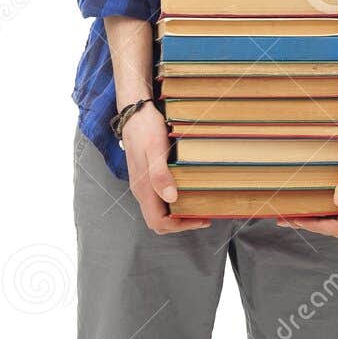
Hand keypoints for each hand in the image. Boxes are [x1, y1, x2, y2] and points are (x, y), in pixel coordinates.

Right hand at [122, 103, 210, 232]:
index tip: (201, 218)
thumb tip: (171, 198)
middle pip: (158, 222)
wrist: (134, 113)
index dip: (180, 226)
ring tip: (197, 206)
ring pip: (157, 212)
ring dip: (176, 215)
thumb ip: (160, 174)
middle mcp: (141, 190)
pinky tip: (185, 193)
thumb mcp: (156, 149)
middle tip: (202, 216)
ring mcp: (142, 185)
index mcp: (143, 188)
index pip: (159, 222)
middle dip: (180, 224)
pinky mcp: (145, 178)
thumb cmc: (146, 128)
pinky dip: (172, 204)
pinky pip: (157, 200)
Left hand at [278, 112, 337, 237]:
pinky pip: (333, 209)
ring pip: (332, 220)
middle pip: (333, 226)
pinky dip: (316, 209)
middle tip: (283, 218)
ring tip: (286, 214)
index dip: (316, 227)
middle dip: (309, 224)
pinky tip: (299, 204)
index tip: (295, 219)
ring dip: (311, 218)